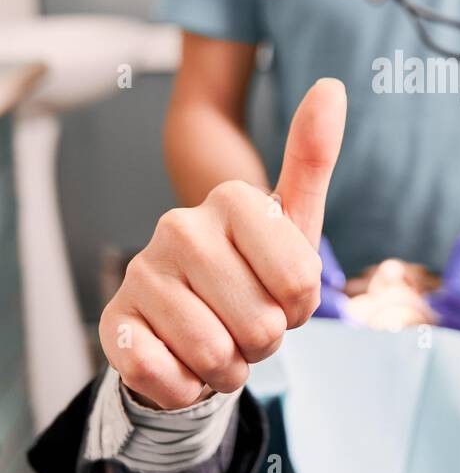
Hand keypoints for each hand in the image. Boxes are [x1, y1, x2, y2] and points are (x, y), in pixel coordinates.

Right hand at [99, 78, 346, 409]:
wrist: (190, 323)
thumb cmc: (254, 273)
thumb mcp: (294, 224)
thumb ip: (312, 158)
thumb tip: (332, 85)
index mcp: (233, 199)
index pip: (300, 284)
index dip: (300, 308)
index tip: (281, 292)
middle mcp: (179, 226)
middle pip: (263, 324)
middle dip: (265, 342)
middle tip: (247, 321)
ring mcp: (141, 272)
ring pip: (216, 355)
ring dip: (228, 367)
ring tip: (218, 340)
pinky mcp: (114, 324)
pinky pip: (170, 379)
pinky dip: (186, 387)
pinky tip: (180, 360)